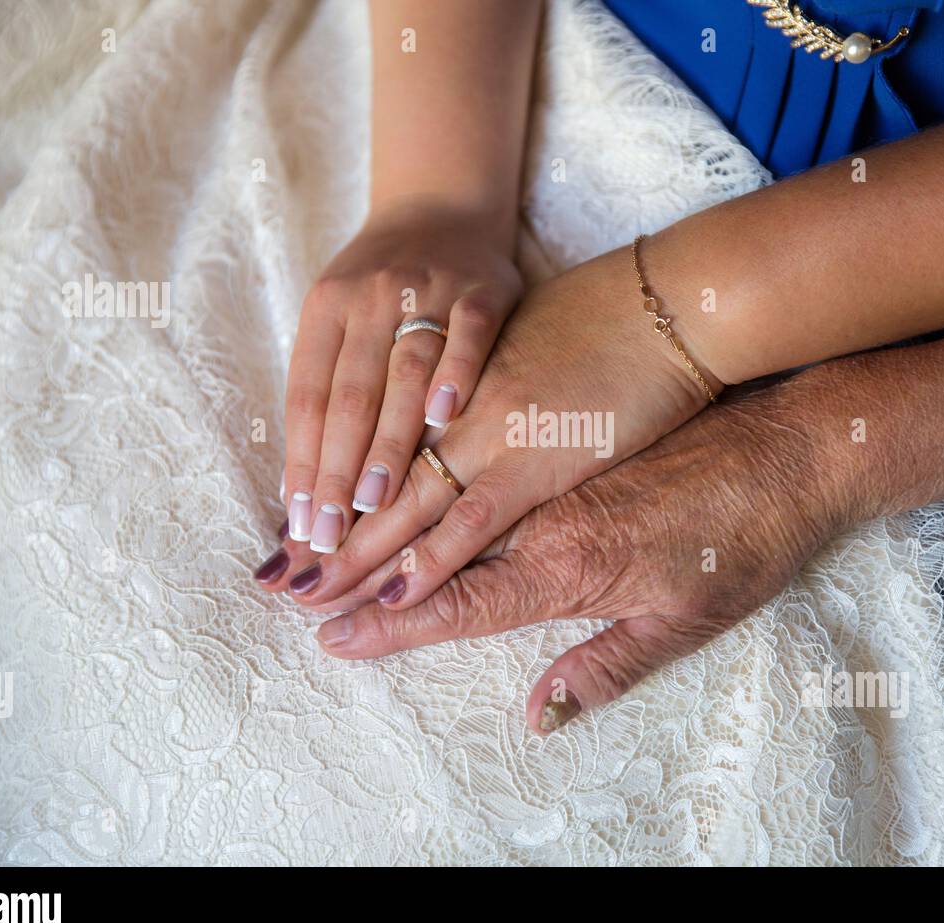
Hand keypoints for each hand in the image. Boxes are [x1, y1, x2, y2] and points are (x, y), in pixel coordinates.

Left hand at [269, 200, 521, 575]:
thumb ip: (326, 396)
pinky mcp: (484, 289)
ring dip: (388, 440)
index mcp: (326, 308)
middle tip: (330, 534)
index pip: (308, 397)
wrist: (446, 207)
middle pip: (349, 394)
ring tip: (375, 502)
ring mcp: (429, 289)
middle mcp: (370, 295)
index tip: (300, 524)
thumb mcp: (342, 322)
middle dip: (338, 470)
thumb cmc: (387, 288)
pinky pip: (468, 335)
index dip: (303, 463)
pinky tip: (444, 418)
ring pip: (401, 372)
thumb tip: (298, 491)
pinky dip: (455, 373)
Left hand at [276, 241, 724, 606]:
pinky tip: (396, 596)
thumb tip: (450, 412)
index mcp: (446, 379)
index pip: (370, 438)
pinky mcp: (538, 459)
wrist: (664, 304)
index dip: (328, 485)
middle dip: (325, 534)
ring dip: (357, 556)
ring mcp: (491, 432)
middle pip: (372, 476)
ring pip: (405, 503)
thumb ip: (478, 381)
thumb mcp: (519, 340)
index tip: (294, 526)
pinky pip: (473, 520)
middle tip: (279, 581)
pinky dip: (433, 561)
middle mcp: (455, 407)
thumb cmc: (603, 318)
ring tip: (310, 597)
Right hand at [311, 383, 837, 732]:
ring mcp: (544, 450)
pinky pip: (464, 440)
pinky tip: (376, 463)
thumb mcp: (686, 623)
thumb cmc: (747, 537)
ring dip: (366, 513)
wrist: (796, 438)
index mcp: (566, 559)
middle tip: (284, 584)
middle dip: (352, 567)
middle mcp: (539, 504)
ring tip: (309, 527)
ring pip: (436, 485)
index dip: (393, 624)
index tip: (333, 636)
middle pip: (426, 540)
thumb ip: (605, 667)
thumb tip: (537, 716)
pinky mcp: (557, 417)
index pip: (458, 600)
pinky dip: (413, 462)